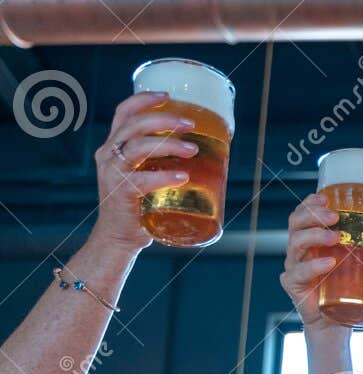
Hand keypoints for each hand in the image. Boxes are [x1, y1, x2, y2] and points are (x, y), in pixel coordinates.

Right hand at [88, 91, 199, 255]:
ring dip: (169, 144)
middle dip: (164, 120)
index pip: (123, 113)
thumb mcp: (143, 175)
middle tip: (190, 124)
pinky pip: (142, 180)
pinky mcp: (121, 193)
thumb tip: (201, 154)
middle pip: (134, 125)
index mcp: (113, 147)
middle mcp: (109, 155)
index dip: (143, 100)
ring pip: (139, 147)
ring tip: (192, 150)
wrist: (119, 236)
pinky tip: (183, 177)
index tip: (167, 96)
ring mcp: (113, 173)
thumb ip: (159, 163)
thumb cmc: (138, 205)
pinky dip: (165, 177)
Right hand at [280, 193, 362, 331]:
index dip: (311, 203)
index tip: (326, 198)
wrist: (334, 322)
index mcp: (312, 240)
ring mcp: (294, 266)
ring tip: (335, 238)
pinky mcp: (292, 285)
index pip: (304, 214)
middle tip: (334, 217)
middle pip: (296, 224)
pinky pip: (298, 273)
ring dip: (315, 236)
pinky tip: (328, 264)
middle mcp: (299, 250)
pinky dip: (312, 267)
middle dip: (313, 215)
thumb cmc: (346, 289)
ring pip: (295, 243)